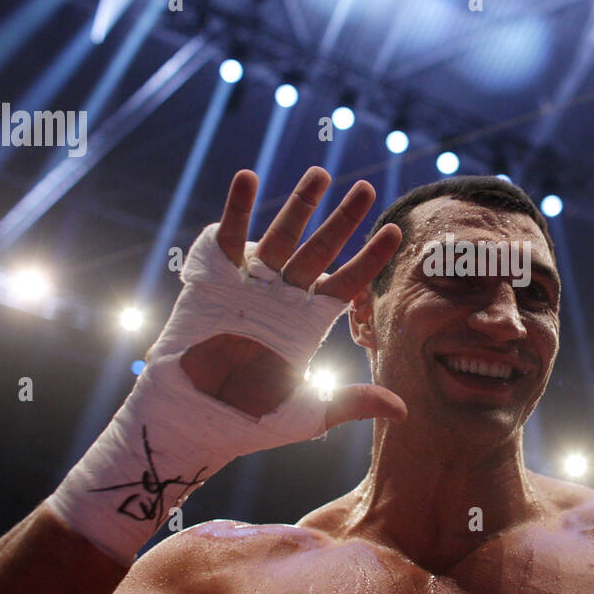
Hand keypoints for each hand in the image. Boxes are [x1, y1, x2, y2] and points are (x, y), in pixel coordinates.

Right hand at [179, 166, 406, 428]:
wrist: (191, 419)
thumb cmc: (247, 420)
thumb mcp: (306, 413)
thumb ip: (351, 403)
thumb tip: (402, 410)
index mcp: (309, 323)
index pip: (348, 283)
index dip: (371, 258)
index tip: (396, 232)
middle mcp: (284, 298)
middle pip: (321, 250)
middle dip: (344, 220)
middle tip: (368, 189)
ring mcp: (251, 285)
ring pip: (282, 236)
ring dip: (300, 204)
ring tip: (321, 172)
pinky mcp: (215, 280)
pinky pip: (228, 238)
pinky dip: (237, 208)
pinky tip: (248, 177)